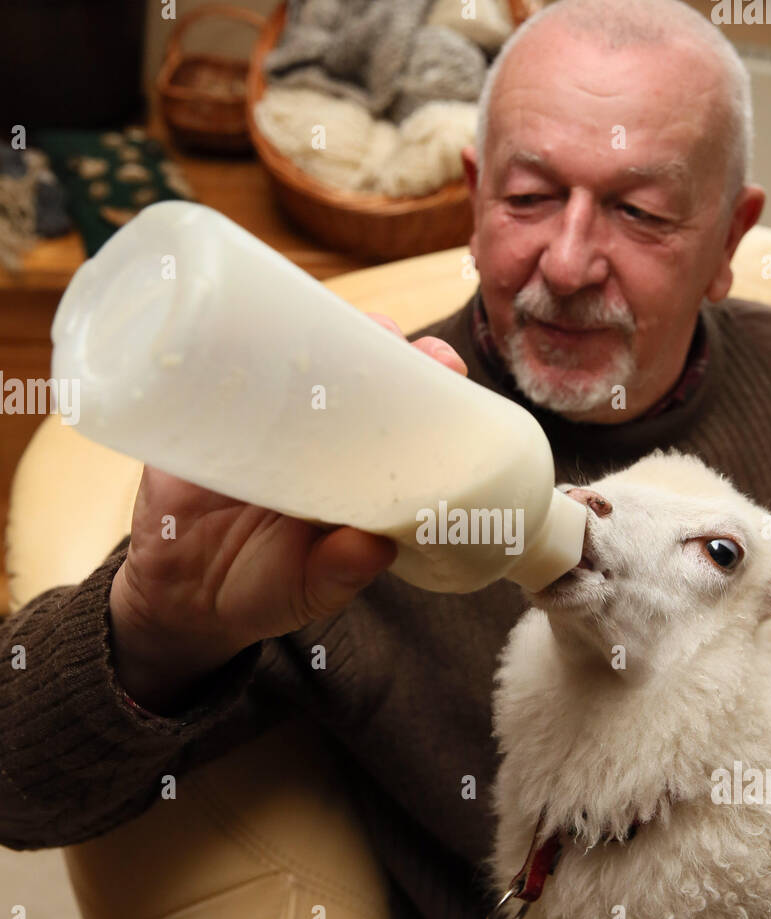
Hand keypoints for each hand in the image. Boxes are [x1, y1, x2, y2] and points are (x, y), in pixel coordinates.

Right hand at [108, 314, 466, 710]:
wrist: (176, 598)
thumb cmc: (259, 589)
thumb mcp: (306, 589)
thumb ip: (340, 572)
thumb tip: (377, 549)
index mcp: (348, 470)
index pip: (392, 419)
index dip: (421, 388)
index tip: (445, 366)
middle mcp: (308, 438)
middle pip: (348, 374)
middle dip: (377, 344)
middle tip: (395, 335)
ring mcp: (254, 423)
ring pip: (289, 362)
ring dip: (314, 330)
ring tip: (341, 320)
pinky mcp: (199, 420)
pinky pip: (214, 374)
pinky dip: (230, 346)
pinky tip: (249, 323)